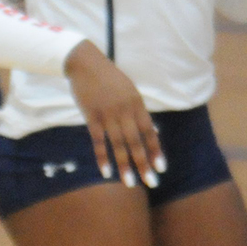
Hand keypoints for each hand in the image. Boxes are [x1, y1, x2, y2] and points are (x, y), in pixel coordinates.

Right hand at [63, 41, 163, 187]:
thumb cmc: (108, 77)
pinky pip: (98, 141)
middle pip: (136, 142)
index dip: (155, 150)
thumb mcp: (129, 91)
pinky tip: (106, 172)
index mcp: (137, 104)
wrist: (85, 63)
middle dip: (143, 163)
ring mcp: (108, 114)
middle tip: (150, 182)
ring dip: (125, 165)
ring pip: (118, 144)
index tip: (161, 168)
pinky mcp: (91, 116)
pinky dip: (102, 157)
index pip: (149, 132)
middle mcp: (125, 111)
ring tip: (129, 183)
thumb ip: (138, 111)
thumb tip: (152, 130)